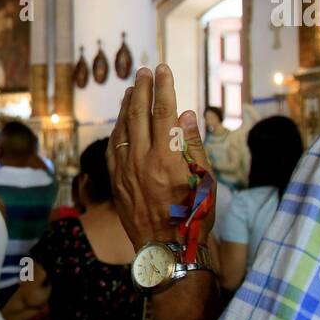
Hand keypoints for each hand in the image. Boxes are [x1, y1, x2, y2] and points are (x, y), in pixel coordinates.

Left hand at [106, 64, 213, 249]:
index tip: (162, 70)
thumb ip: (193, 145)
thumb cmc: (193, 216)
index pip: (163, 113)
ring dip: (127, 107)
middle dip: (142, 90)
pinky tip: (121, 121)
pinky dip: (118, 130)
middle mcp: (142, 161)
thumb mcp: (205, 181)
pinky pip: (114, 148)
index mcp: (167, 158)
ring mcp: (126, 171)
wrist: (167, 249)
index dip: (163, 88)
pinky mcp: (117, 182)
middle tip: (144, 72)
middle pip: (139, 115)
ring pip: (123, 130)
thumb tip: (185, 114)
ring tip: (132, 89)